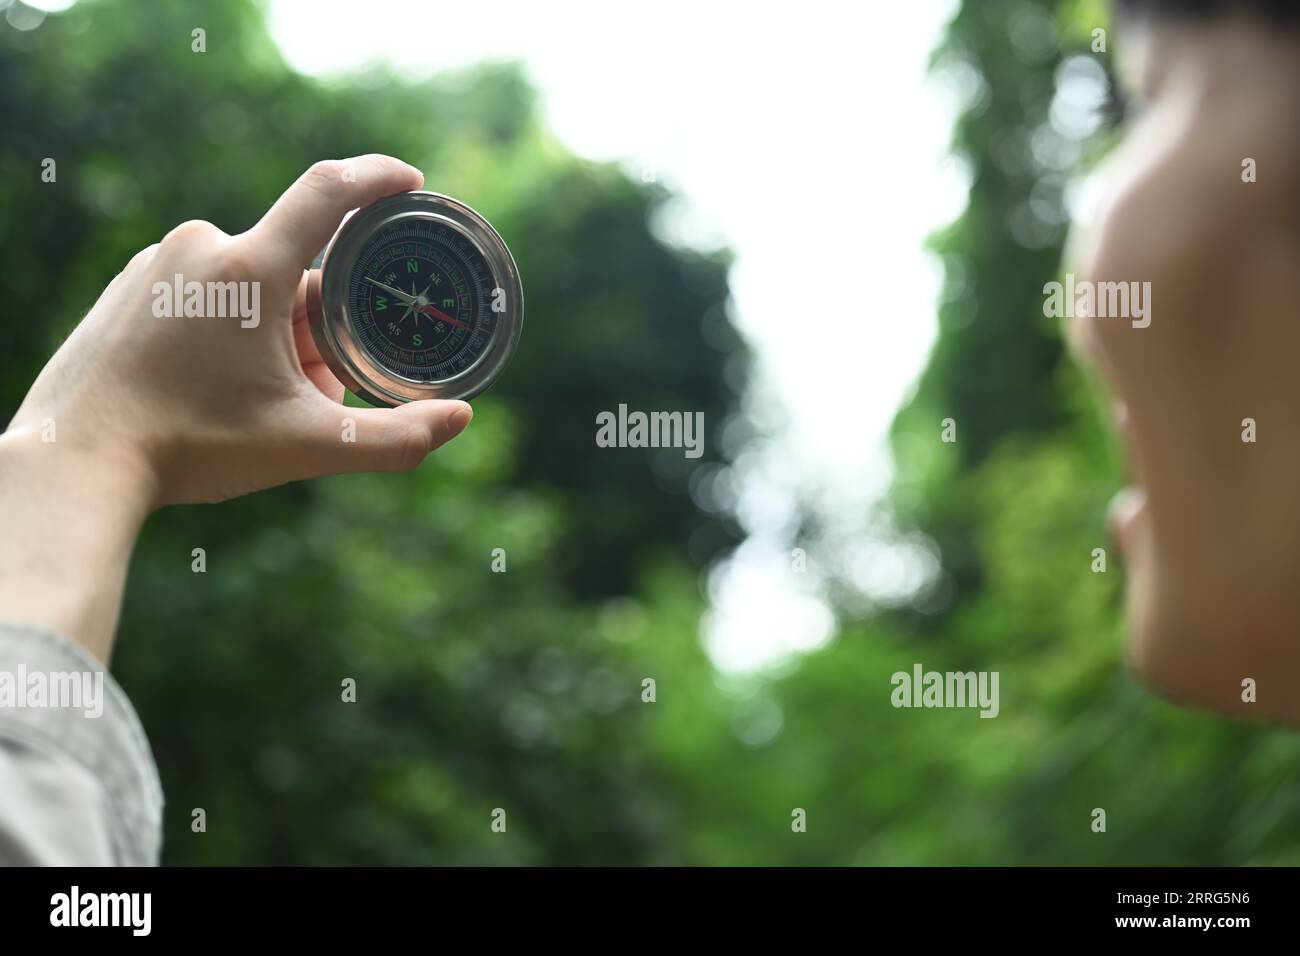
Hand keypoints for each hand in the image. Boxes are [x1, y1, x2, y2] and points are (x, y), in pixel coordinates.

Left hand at [6, 154, 472, 508]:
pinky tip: (214, 387)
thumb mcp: (306, 445)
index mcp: (249, 268)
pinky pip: (207, 292)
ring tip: (258, 402)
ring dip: (277, 336)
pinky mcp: (132, 286)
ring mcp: (159, 264)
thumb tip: (459, 419)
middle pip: (297, 273)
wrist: (75, 461)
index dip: (377, 177)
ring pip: (252, 286)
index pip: (327, 191)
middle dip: (321, 331)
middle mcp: (201, 247)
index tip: (410, 181)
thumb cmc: (188, 446)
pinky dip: (232, 330)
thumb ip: (394, 436)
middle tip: (312, 394)